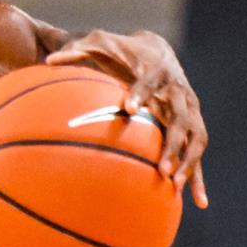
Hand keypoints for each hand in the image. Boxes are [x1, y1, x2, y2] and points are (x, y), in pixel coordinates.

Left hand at [48, 30, 209, 208]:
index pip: (149, 82)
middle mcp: (178, 92)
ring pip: (195, 138)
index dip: (140, 94)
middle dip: (172, 143)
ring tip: (173, 185)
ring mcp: (190, 110)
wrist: (158, 49)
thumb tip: (47, 62)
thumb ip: (76, 51)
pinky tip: (200, 202)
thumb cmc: (124, 50)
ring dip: (188, 162)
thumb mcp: (100, 43)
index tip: (128, 108)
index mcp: (156, 71)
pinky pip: (197, 153)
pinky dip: (199, 176)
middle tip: (160, 167)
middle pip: (181, 119)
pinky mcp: (193, 125)